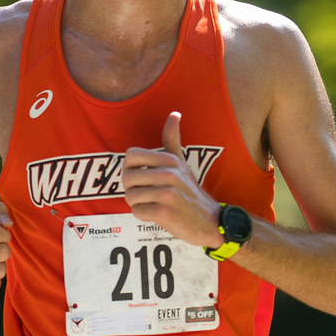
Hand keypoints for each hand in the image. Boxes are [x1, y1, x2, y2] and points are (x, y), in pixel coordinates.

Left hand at [123, 112, 222, 247]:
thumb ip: (172, 140)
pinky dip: (144, 216)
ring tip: (154, 204)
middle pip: (127, 178)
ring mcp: (168, 193)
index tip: (142, 178)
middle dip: (132, 190)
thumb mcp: (181, 163)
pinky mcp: (165, 212)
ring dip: (138, 204)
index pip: (130, 155)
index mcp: (170, 160)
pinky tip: (158, 215)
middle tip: (148, 195)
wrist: (208, 221)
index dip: (130, 168)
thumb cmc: (189, 192)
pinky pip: (137, 211)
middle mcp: (169, 173)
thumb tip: (174, 114)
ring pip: (130, 196)